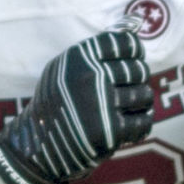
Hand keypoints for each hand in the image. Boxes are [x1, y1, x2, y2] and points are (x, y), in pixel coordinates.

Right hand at [0, 29, 153, 183]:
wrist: (38, 145)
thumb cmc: (56, 103)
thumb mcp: (63, 69)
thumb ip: (92, 55)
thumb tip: (133, 38)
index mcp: (79, 57)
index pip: (125, 42)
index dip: (135, 51)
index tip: (133, 59)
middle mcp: (90, 76)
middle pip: (138, 69)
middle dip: (137, 80)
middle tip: (127, 89)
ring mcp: (100, 104)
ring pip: (145, 94)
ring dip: (140, 102)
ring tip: (127, 107)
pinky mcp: (109, 131)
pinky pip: (144, 121)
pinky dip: (140, 123)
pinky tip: (130, 125)